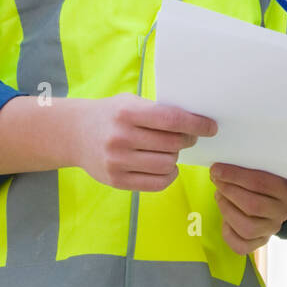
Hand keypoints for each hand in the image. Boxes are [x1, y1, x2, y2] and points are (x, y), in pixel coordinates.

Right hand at [68, 94, 215, 190]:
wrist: (75, 133)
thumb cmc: (111, 114)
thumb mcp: (130, 103)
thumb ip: (157, 111)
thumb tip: (195, 121)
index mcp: (127, 113)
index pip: (172, 120)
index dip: (196, 124)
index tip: (211, 127)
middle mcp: (121, 138)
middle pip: (172, 144)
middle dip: (187, 140)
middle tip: (189, 137)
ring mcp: (117, 162)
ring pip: (166, 165)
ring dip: (175, 158)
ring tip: (171, 150)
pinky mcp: (116, 181)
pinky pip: (155, 184)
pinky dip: (168, 176)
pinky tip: (166, 167)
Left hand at [210, 164, 286, 254]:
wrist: (276, 203)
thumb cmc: (264, 183)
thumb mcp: (263, 171)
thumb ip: (246, 169)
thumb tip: (217, 170)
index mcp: (286, 191)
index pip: (259, 182)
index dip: (234, 175)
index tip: (216, 169)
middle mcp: (282, 212)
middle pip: (252, 206)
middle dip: (228, 191)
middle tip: (217, 181)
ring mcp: (272, 230)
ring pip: (246, 227)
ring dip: (226, 210)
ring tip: (219, 196)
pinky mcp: (260, 243)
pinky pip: (241, 246)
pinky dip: (228, 232)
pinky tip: (225, 218)